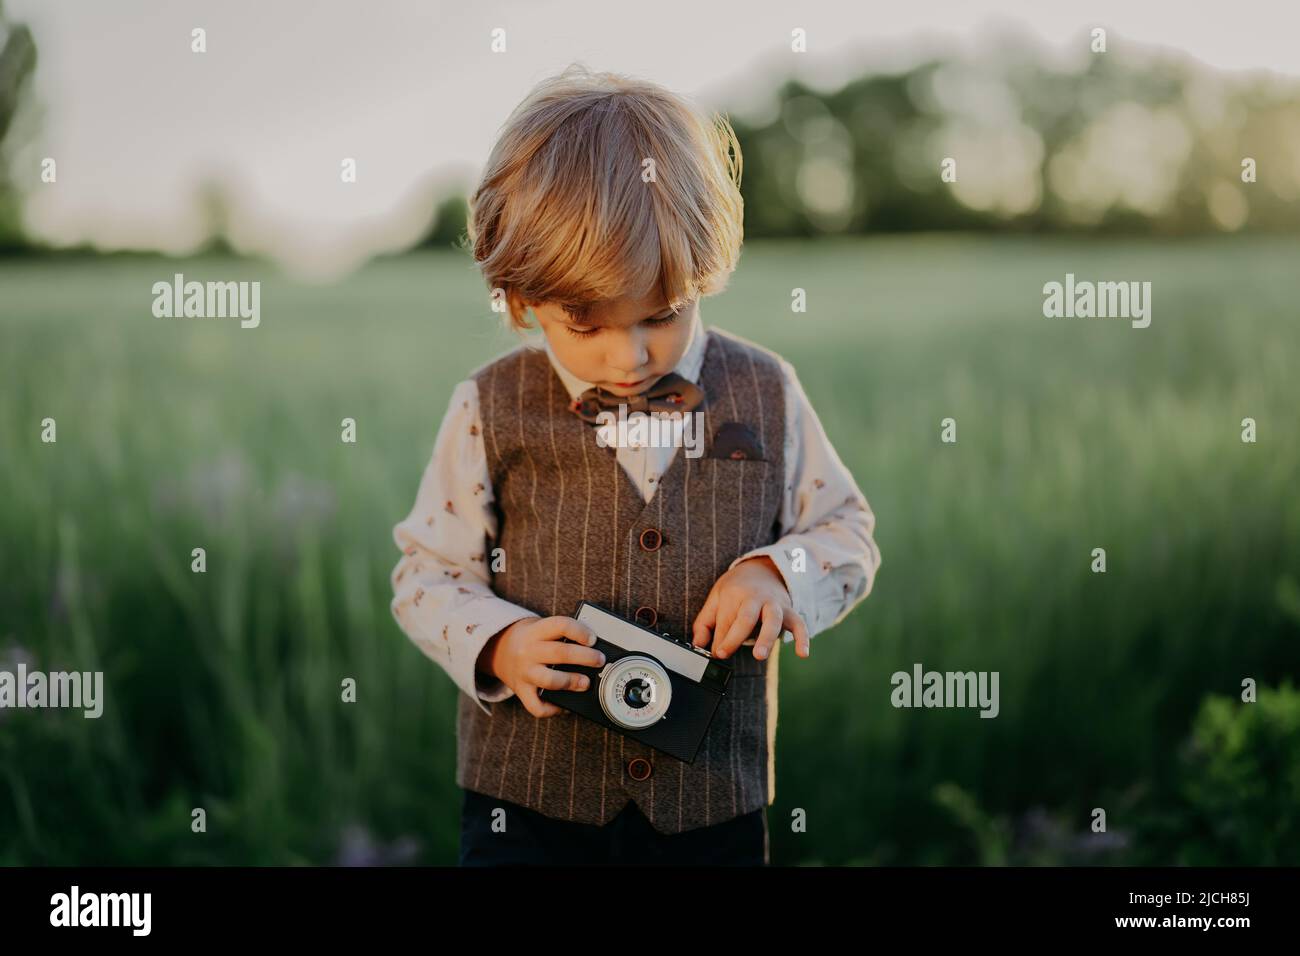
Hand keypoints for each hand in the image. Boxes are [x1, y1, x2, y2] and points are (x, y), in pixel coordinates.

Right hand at [479, 616, 606, 717]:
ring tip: (586, 683)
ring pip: (550, 680)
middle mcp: (528, 651)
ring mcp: (524, 673)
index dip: (580, 631)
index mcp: (534, 631)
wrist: (497, 649)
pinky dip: (553, 710)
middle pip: (560, 653)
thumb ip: (561, 633)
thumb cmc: (529, 638)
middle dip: (586, 657)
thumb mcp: (540, 626)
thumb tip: (593, 645)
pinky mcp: (521, 691)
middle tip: (599, 660)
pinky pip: (537, 706)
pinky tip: (565, 705)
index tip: (593, 639)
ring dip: (572, 682)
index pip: (560, 625)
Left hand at [691, 556, 810, 660]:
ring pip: (772, 620)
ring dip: (766, 638)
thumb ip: (705, 622)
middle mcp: (756, 598)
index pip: (726, 619)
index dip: (719, 638)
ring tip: (760, 655)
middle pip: (746, 617)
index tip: (716, 653)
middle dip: (735, 636)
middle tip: (725, 653)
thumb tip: (698, 645)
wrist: (763, 568)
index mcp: (735, 594)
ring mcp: (774, 604)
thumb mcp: (717, 597)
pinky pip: (799, 624)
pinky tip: (802, 654)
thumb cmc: (737, 587)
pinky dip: (802, 638)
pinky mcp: (789, 611)